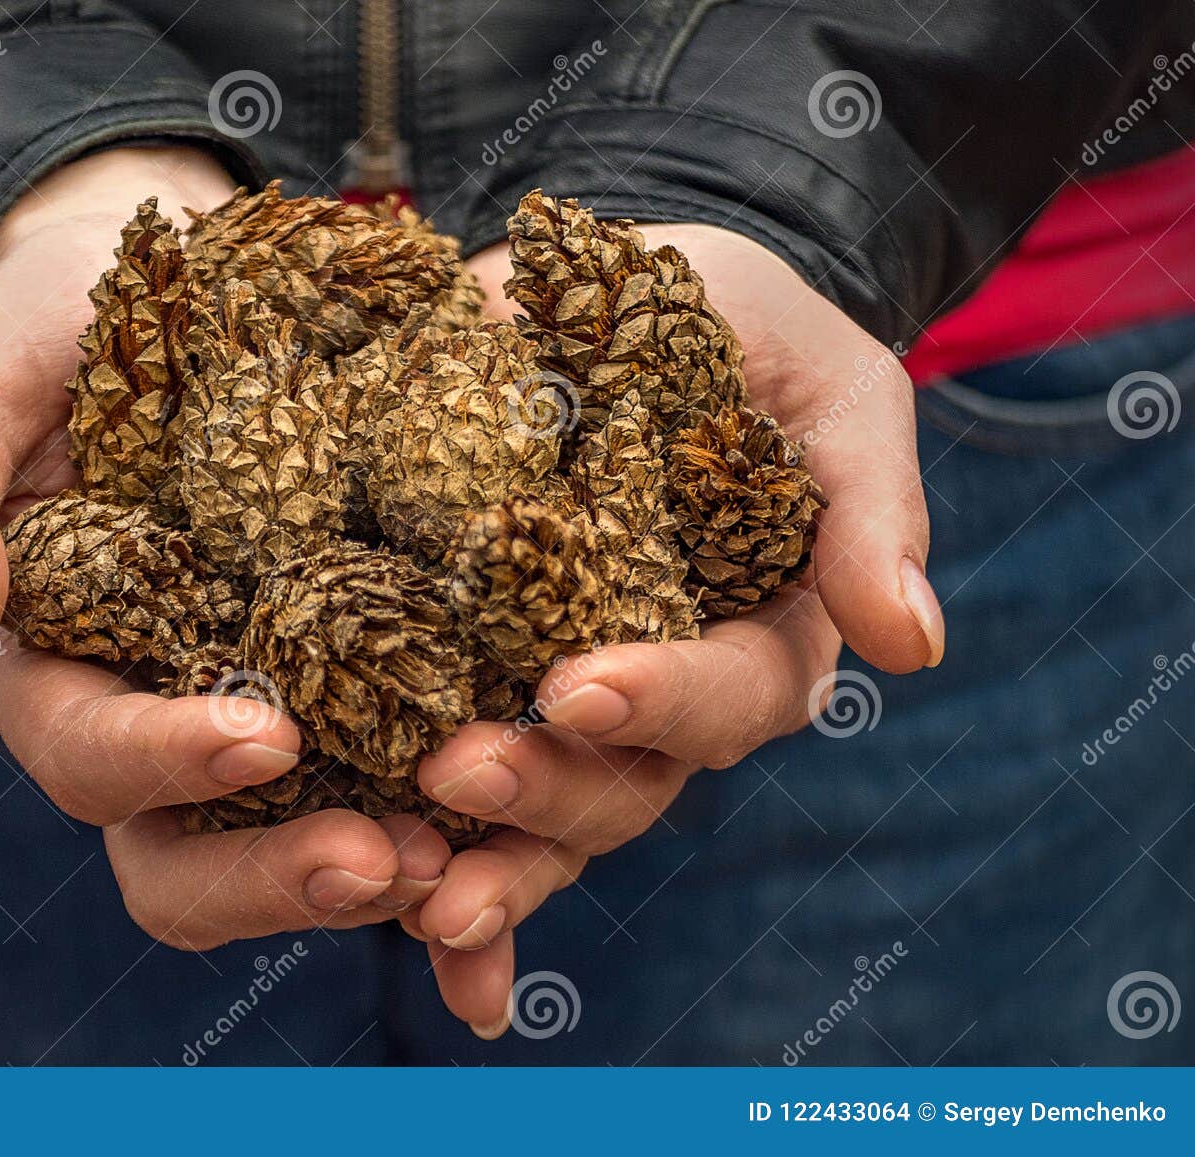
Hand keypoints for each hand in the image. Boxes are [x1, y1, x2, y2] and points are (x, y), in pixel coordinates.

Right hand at [0, 148, 450, 951]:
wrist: (193, 294)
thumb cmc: (67, 330)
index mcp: (59, 671)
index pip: (90, 754)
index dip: (165, 760)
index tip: (264, 732)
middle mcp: (161, 722)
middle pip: (190, 859)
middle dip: (281, 873)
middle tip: (390, 860)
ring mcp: (269, 714)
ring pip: (302, 845)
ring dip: (384, 874)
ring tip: (476, 853)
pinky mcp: (362, 688)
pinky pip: (402, 787)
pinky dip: (461, 839)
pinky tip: (528, 834)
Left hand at [411, 225, 941, 1036]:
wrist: (615, 301)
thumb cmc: (747, 336)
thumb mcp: (832, 391)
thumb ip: (867, 509)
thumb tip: (911, 647)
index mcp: (755, 637)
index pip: (731, 695)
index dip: (664, 701)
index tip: (581, 689)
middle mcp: (658, 695)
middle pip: (625, 784)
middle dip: (549, 793)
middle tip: (461, 775)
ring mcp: (556, 695)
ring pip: (537, 811)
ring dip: (483, 862)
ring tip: (413, 897)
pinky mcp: (467, 672)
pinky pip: (441, 783)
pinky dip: (419, 862)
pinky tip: (379, 912)